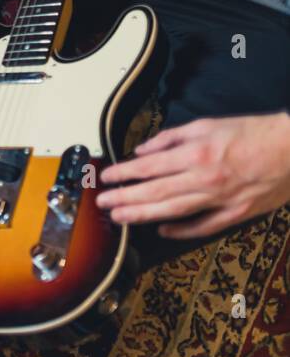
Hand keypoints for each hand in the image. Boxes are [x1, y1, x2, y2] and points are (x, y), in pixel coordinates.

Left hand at [97, 114, 289, 239]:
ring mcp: (220, 199)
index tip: (107, 177)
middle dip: (124, 198)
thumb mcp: (208, 125)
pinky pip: (202, 226)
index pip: (149, 167)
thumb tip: (143, 150)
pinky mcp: (236, 213)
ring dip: (143, 215)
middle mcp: (205, 179)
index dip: (124, 174)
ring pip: (173, 211)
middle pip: (155, 192)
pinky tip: (162, 230)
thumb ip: (171, 138)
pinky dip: (181, 230)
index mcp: (197, 154)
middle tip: (103, 203)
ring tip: (121, 218)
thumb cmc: (253, 133)